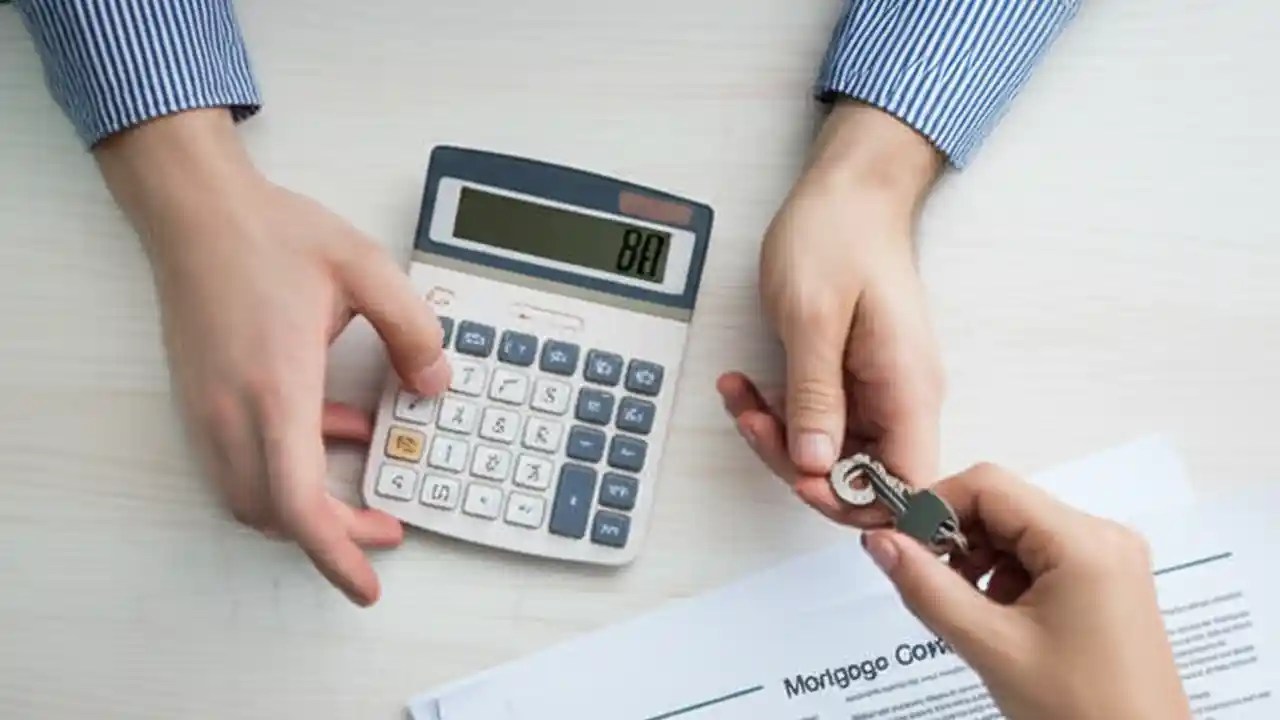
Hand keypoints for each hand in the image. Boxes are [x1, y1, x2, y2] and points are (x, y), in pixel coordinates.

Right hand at [95, 109, 449, 605]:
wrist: (196, 210)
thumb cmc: (270, 235)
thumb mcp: (365, 269)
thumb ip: (413, 330)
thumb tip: (436, 384)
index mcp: (276, 388)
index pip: (300, 504)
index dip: (335, 556)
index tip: (367, 584)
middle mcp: (233, 411)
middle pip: (277, 516)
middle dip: (334, 538)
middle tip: (385, 529)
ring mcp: (208, 409)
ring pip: (253, 497)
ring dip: (307, 504)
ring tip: (362, 471)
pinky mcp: (202, 398)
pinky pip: (242, 462)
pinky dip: (285, 468)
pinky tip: (329, 422)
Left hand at [719, 100, 944, 525]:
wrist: (848, 191)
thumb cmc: (837, 237)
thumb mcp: (813, 317)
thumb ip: (816, 395)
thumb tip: (816, 466)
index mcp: (907, 389)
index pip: (907, 486)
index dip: (854, 501)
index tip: (800, 477)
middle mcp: (900, 398)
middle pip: (860, 476)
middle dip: (796, 463)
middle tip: (752, 423)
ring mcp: (876, 390)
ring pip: (828, 450)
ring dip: (777, 434)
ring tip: (739, 396)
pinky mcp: (850, 379)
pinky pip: (815, 417)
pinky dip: (777, 409)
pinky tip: (743, 386)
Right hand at [863, 464, 1190, 719]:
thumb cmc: (1079, 711)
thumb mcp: (991, 647)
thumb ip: (928, 587)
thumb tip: (879, 540)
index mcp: (1083, 541)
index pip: (989, 486)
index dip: (934, 506)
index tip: (899, 542)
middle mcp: (1103, 535)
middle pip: (1005, 505)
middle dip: (957, 539)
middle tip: (928, 584)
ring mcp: (1109, 558)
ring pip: (1019, 531)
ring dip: (979, 561)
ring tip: (969, 612)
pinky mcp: (1107, 581)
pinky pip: (1041, 556)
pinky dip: (1006, 577)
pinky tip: (998, 619)